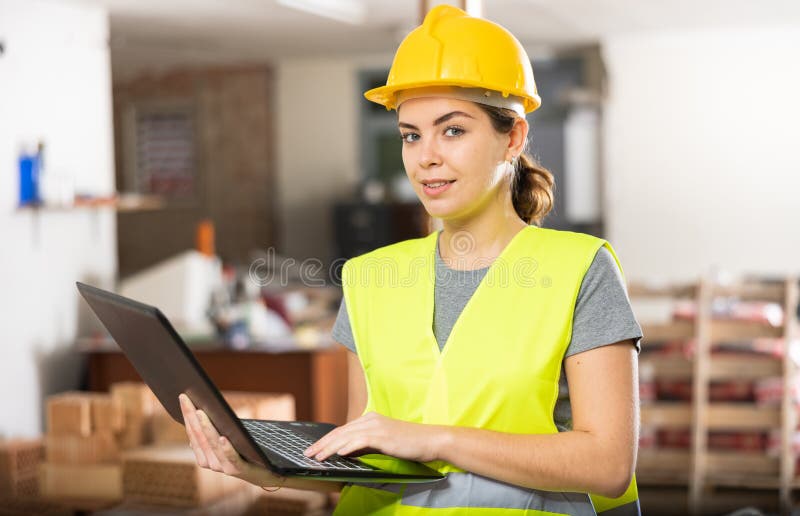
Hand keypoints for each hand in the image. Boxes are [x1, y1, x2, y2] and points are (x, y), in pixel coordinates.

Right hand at [178, 393, 285, 487]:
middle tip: (186, 399)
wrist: (265, 472)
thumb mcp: (228, 439)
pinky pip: (231, 458)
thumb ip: (212, 432)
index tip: (182, 398)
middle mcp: (211, 462)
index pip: (193, 433)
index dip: (187, 416)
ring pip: (212, 445)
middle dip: (192, 417)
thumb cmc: (245, 451)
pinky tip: (223, 437)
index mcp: (204, 456)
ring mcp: (224, 467)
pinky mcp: (239, 469)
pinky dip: (226, 448)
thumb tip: (196, 416)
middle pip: (200, 437)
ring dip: (206, 429)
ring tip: (200, 413)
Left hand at [303, 411, 445, 462]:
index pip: (342, 430)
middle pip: (340, 432)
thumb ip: (365, 445)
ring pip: (346, 436)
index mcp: (370, 419)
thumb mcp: (383, 443)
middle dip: (322, 444)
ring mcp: (376, 426)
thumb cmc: (409, 443)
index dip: (326, 440)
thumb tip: (346, 453)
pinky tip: (338, 454)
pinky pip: (360, 441)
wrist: (430, 440)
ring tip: (317, 456)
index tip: (313, 449)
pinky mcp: (383, 435)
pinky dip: (347, 447)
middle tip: (307, 454)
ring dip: (329, 447)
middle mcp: (370, 419)